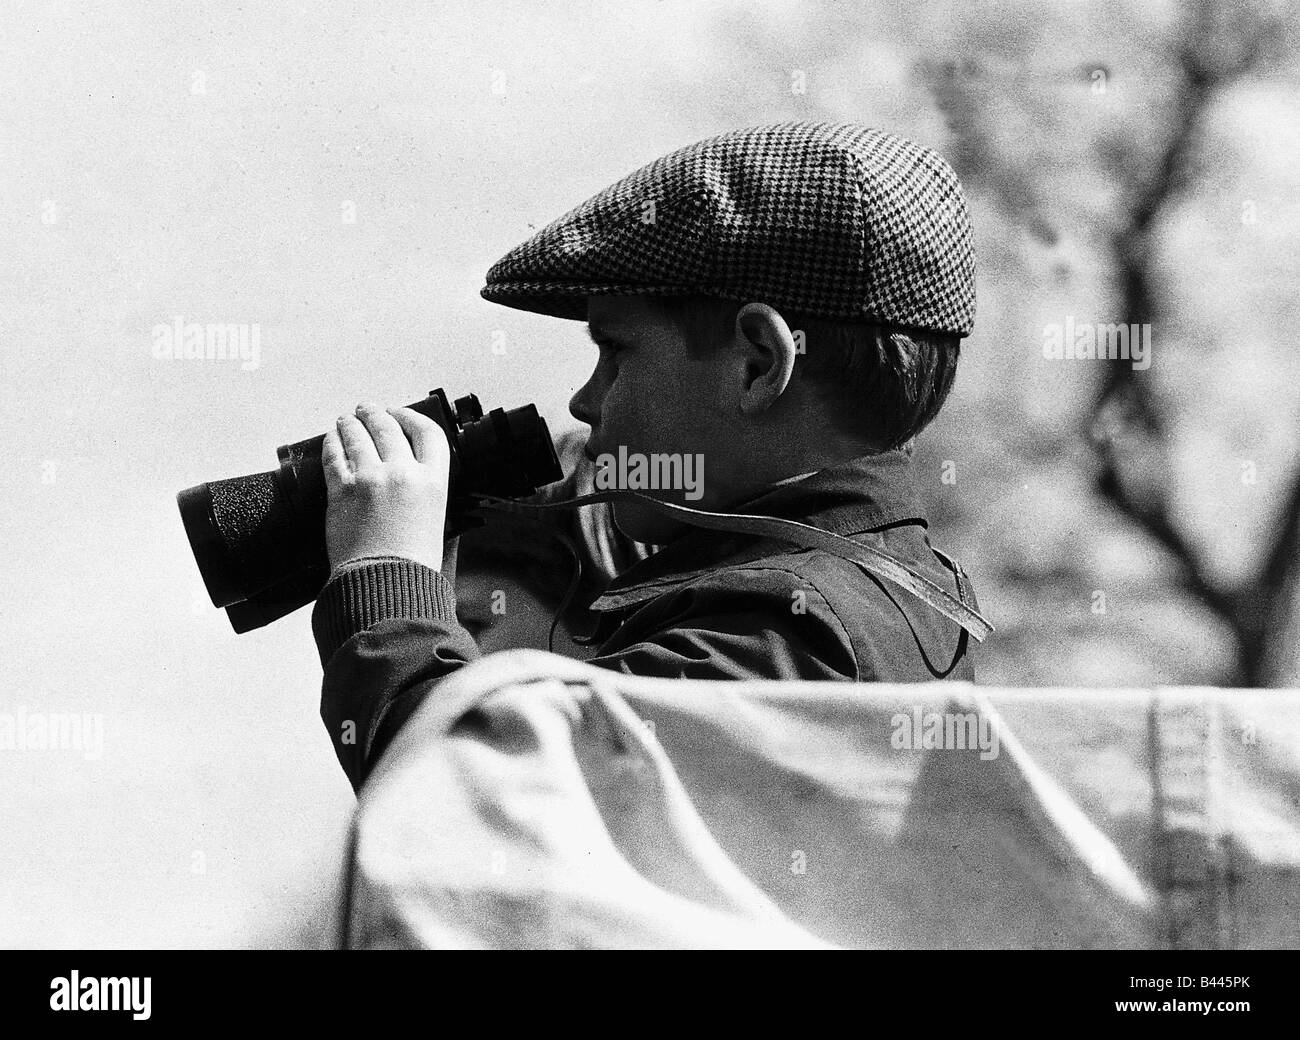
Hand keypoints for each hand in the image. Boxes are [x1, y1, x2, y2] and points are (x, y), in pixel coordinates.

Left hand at [322, 403, 450, 572]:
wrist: (386, 586)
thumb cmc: (413, 566)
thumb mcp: (437, 523)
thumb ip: (428, 496)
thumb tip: (419, 482)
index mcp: (433, 482)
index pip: (427, 432)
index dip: (411, 416)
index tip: (400, 413)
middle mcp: (403, 473)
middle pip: (388, 427)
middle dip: (375, 414)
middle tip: (367, 410)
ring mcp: (370, 479)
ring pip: (358, 435)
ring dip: (351, 423)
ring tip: (346, 420)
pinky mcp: (342, 491)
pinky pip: (333, 455)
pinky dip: (331, 442)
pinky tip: (331, 438)